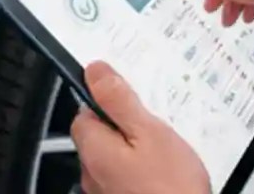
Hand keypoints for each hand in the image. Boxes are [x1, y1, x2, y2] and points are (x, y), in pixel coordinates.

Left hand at [71, 62, 209, 193]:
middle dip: (123, 123)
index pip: (83, 112)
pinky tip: (163, 167)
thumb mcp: (149, 131)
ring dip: (133, 146)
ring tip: (164, 145)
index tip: (130, 94)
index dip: (105, 99)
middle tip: (154, 121)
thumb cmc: (171, 186)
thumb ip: (119, 101)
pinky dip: (140, 166)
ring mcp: (106, 192)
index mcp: (94, 150)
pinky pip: (125, 174)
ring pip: (113, 155)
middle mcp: (92, 174)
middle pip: (98, 134)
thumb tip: (95, 71)